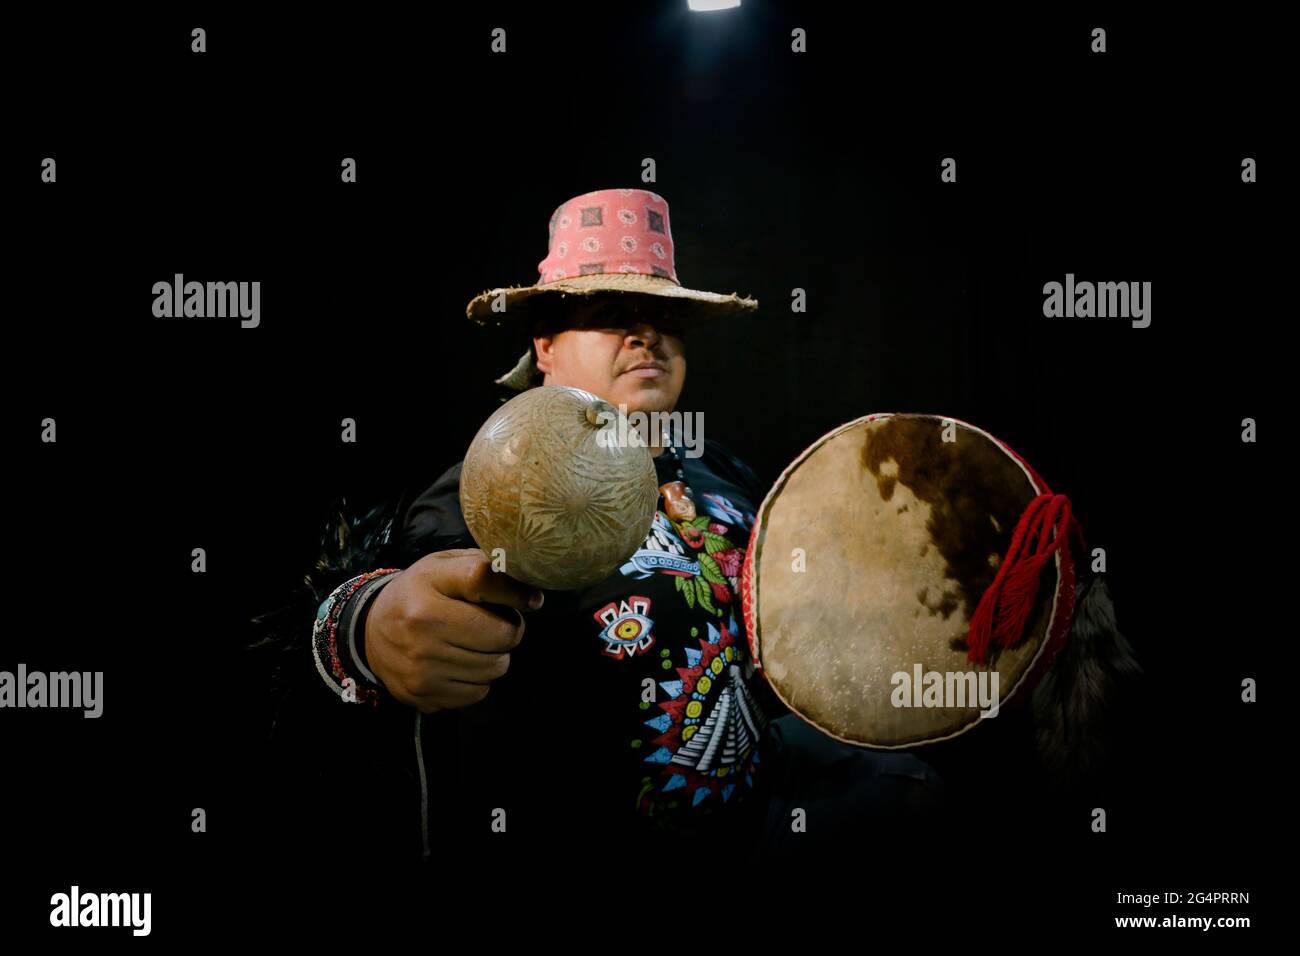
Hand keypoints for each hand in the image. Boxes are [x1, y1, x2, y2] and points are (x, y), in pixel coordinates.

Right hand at [363, 549, 543, 712]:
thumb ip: (485, 568)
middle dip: (508, 630)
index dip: (517, 593)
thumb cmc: (418, 592)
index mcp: (427, 593)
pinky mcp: (423, 695)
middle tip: (493, 624)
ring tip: (473, 643)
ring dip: (493, 656)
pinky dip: (477, 679)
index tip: (529, 599)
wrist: (369, 630)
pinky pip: (478, 693)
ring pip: (495, 669)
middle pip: (503, 638)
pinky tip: (459, 663)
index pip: (487, 584)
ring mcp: (421, 669)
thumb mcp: (443, 566)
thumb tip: (532, 595)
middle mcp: (421, 633)